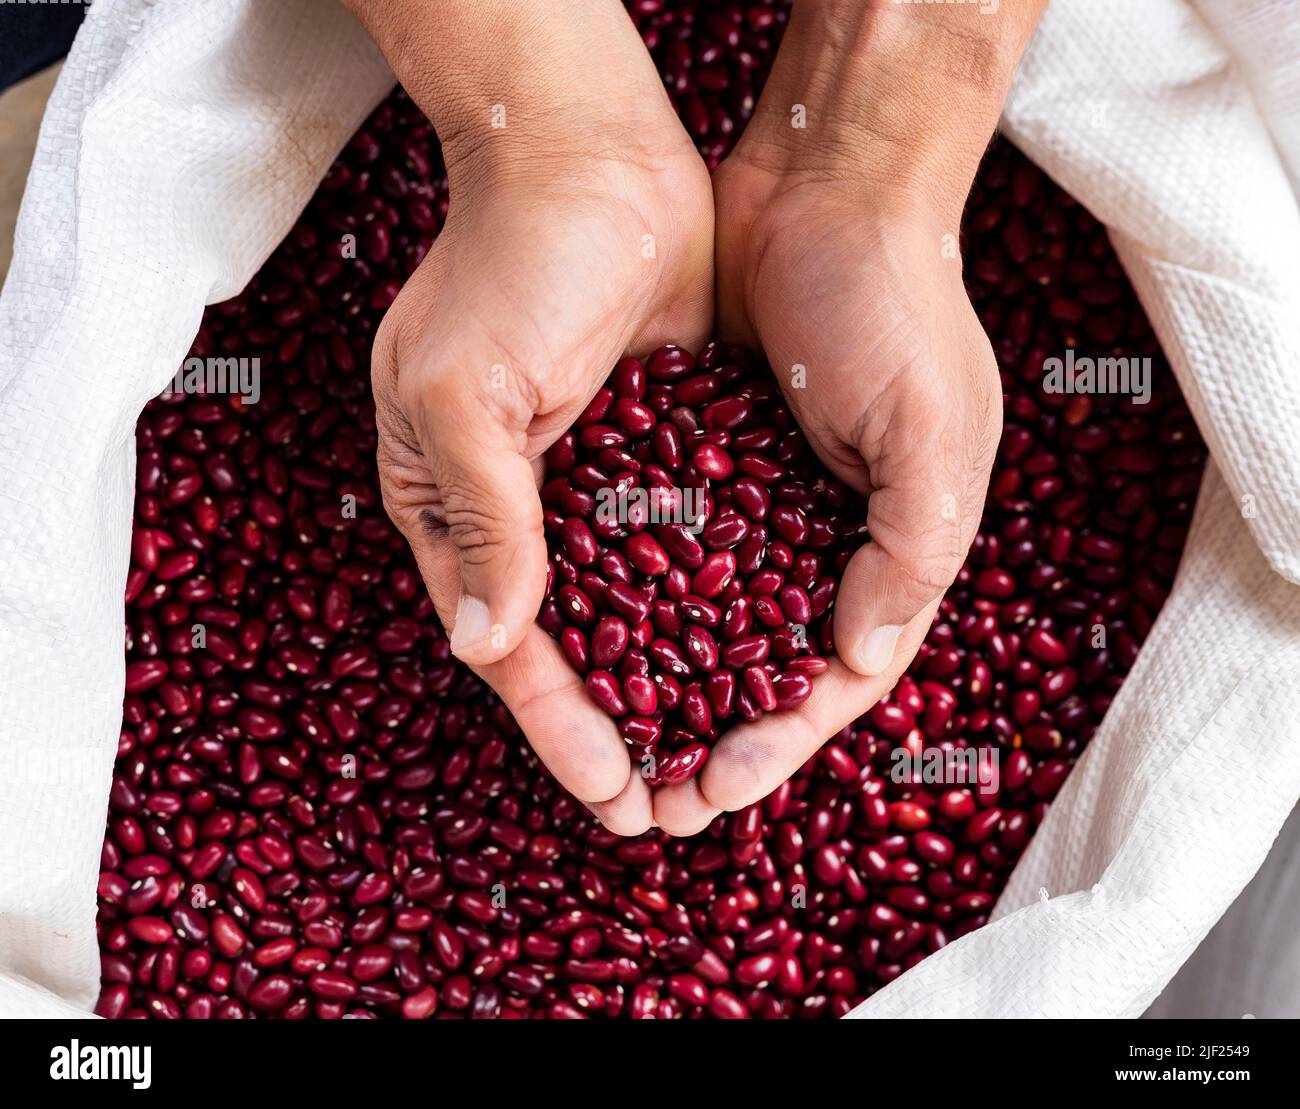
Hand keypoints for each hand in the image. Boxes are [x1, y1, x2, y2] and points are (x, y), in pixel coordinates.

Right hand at [350, 0, 713, 834]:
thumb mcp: (463, 389)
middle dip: (625, 732)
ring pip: (644, 616)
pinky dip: (722, 610)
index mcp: (460, 506)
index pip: (513, 647)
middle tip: (675, 812)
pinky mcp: (669, 457)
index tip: (614, 797)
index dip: (561, 728)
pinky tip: (762, 660)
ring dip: (680, 688)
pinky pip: (697, 552)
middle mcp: (532, 513)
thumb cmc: (508, 263)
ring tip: (726, 760)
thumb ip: (482, 516)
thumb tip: (486, 642)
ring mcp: (604, 488)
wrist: (592, 156)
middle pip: (581, 651)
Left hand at [652, 0, 1042, 835]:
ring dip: (657, 688)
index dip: (777, 743)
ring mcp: (753, 503)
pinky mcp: (696, 457)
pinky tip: (577, 640)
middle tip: (647, 804)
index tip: (714, 793)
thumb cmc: (894, 304)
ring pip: (698, 623)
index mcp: (889, 550)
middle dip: (707, 740)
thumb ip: (910, 549)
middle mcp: (818, 540)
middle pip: (757, 669)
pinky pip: (653, 544)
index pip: (831, 679)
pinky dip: (624, 596)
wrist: (825, 185)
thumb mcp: (934, 429)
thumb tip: (855, 661)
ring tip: (605, 747)